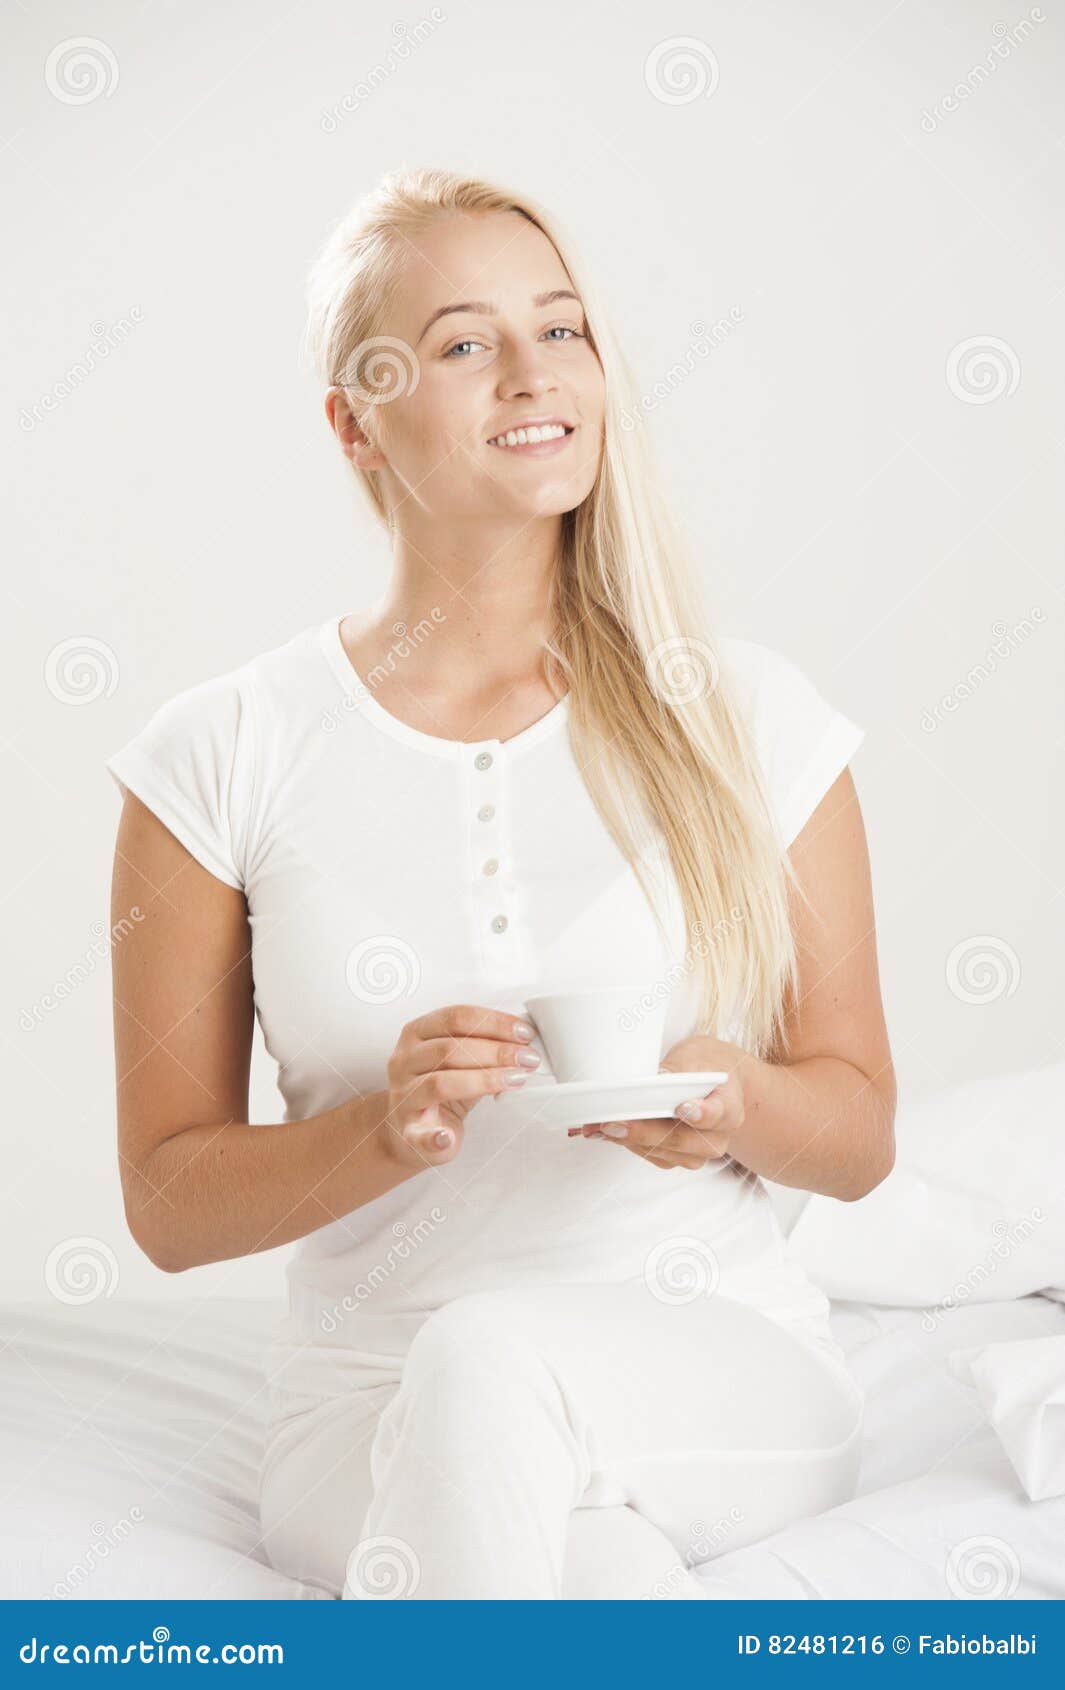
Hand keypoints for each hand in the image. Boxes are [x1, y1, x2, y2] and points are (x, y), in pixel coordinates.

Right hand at [382, 1004, 540, 1170]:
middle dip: (496, 1051)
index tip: (524, 1033)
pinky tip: (449, 1137)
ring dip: (484, 1081)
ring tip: (516, 1080)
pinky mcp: (407, 1131)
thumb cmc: (440, 1087)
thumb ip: (483, 1045)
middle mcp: (404, 1061)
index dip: (493, 1022)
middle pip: (449, 1049)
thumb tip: (525, 1040)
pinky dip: (435, 1137)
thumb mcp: (458, 1059)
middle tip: (527, 1059)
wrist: (409, 1129)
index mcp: (416, 1033)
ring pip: (440, 1083)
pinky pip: (419, 1134)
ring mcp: (402, 1096)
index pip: (455, 1018)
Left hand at [569, 1036, 746, 1170]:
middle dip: (643, 1131)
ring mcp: (697, 1152)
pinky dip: (626, 1142)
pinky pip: (651, 1155)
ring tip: (597, 1124)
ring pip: (662, 1152)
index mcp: (729, 1107)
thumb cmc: (703, 1067)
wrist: (714, 1084)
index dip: (700, 1114)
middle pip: (680, 1139)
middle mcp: (717, 1137)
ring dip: (627, 1139)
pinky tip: (603, 1131)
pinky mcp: (677, 1158)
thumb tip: (648, 1081)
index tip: (682, 1108)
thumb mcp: (693, 1056)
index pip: (717, 1114)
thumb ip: (675, 1070)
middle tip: (613, 1121)